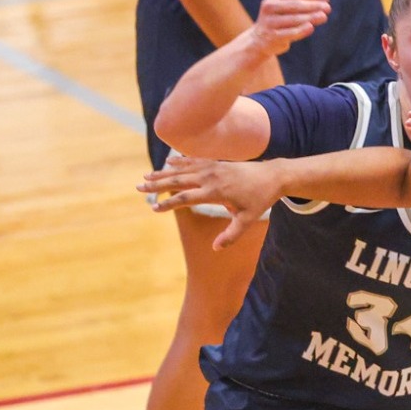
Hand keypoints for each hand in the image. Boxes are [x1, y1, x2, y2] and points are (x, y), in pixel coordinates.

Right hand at [138, 156, 284, 247]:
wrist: (271, 176)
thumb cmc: (259, 200)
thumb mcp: (248, 221)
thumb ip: (231, 235)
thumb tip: (215, 248)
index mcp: (215, 191)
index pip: (186, 198)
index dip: (168, 204)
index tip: (154, 208)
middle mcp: (210, 177)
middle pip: (178, 180)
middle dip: (157, 184)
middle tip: (139, 187)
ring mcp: (212, 167)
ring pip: (182, 170)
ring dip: (163, 173)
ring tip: (146, 176)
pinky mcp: (216, 163)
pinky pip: (193, 161)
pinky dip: (180, 161)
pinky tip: (168, 162)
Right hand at [248, 0, 332, 56]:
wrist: (260, 39)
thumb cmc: (279, 19)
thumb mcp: (286, 6)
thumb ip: (302, 3)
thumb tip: (323, 4)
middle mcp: (269, 5)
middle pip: (296, 4)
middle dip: (314, 5)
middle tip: (328, 8)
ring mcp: (269, 21)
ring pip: (294, 18)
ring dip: (311, 17)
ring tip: (323, 17)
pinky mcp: (272, 36)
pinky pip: (290, 33)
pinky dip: (302, 30)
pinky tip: (311, 28)